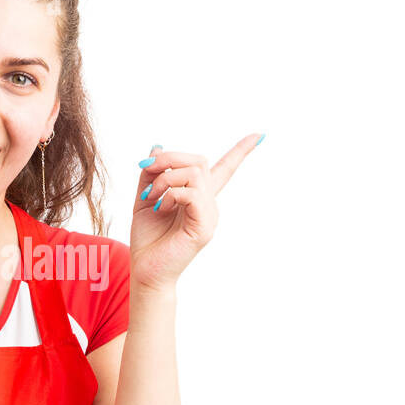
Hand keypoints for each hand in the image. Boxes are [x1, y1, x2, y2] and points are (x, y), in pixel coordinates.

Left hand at [130, 133, 262, 291]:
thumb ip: (151, 173)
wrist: (145, 270)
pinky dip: (170, 194)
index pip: (224, 169)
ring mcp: (210, 215)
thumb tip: (157, 147)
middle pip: (199, 161)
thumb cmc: (147, 237)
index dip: (241, 151)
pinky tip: (161, 207)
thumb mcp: (144, 196)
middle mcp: (209, 204)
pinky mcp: (204, 227)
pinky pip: (191, 194)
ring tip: (151, 197)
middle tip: (146, 171)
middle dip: (169, 158)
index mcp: (198, 196)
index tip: (259, 134)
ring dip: (166, 179)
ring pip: (195, 174)